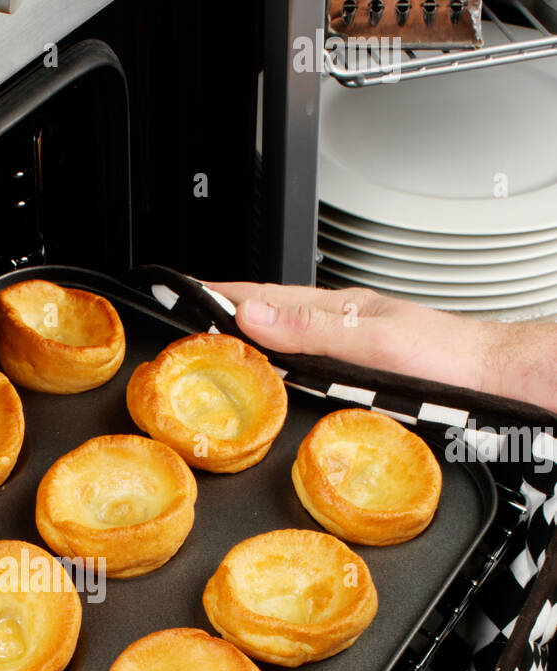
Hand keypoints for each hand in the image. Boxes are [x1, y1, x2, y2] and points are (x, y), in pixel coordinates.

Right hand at [205, 281, 556, 411]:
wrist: (489, 378)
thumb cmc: (443, 359)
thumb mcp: (371, 342)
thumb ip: (311, 331)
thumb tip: (252, 318)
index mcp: (337, 309)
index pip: (263, 296)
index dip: (219, 294)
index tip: (181, 291)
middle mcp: (341, 323)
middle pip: (269, 313)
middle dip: (224, 312)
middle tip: (185, 318)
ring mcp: (350, 343)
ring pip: (286, 335)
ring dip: (249, 335)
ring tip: (216, 340)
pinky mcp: (360, 367)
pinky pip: (305, 358)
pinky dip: (278, 359)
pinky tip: (275, 369)